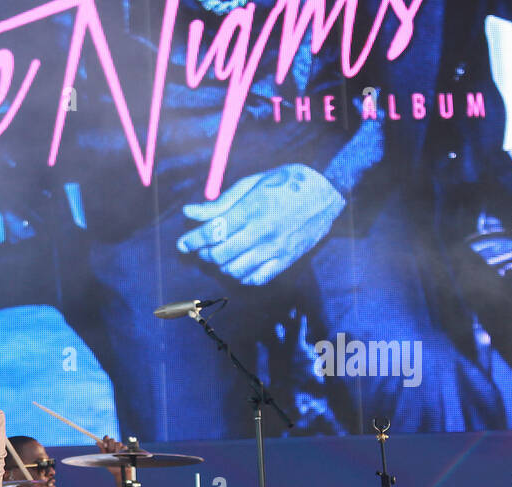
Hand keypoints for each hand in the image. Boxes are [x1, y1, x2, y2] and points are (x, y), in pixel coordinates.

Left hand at [98, 436, 135, 485]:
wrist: (120, 473)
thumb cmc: (111, 467)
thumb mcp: (104, 459)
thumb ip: (102, 450)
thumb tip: (97, 442)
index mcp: (107, 448)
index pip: (106, 439)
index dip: (105, 439)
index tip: (105, 444)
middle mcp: (113, 447)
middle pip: (112, 440)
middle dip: (111, 444)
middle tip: (111, 450)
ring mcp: (119, 448)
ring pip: (118, 443)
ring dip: (117, 448)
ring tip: (116, 454)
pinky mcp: (125, 450)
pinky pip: (124, 447)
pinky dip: (123, 450)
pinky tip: (122, 454)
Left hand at [177, 164, 344, 286]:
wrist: (328, 192)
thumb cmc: (287, 182)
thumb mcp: (253, 183)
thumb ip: (221, 202)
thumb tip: (190, 213)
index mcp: (253, 209)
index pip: (213, 231)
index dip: (192, 239)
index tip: (183, 243)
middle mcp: (263, 232)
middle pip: (220, 254)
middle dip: (204, 253)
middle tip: (202, 247)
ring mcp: (275, 249)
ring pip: (234, 270)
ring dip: (220, 266)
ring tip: (219, 255)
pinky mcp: (285, 260)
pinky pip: (255, 278)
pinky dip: (240, 276)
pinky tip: (237, 266)